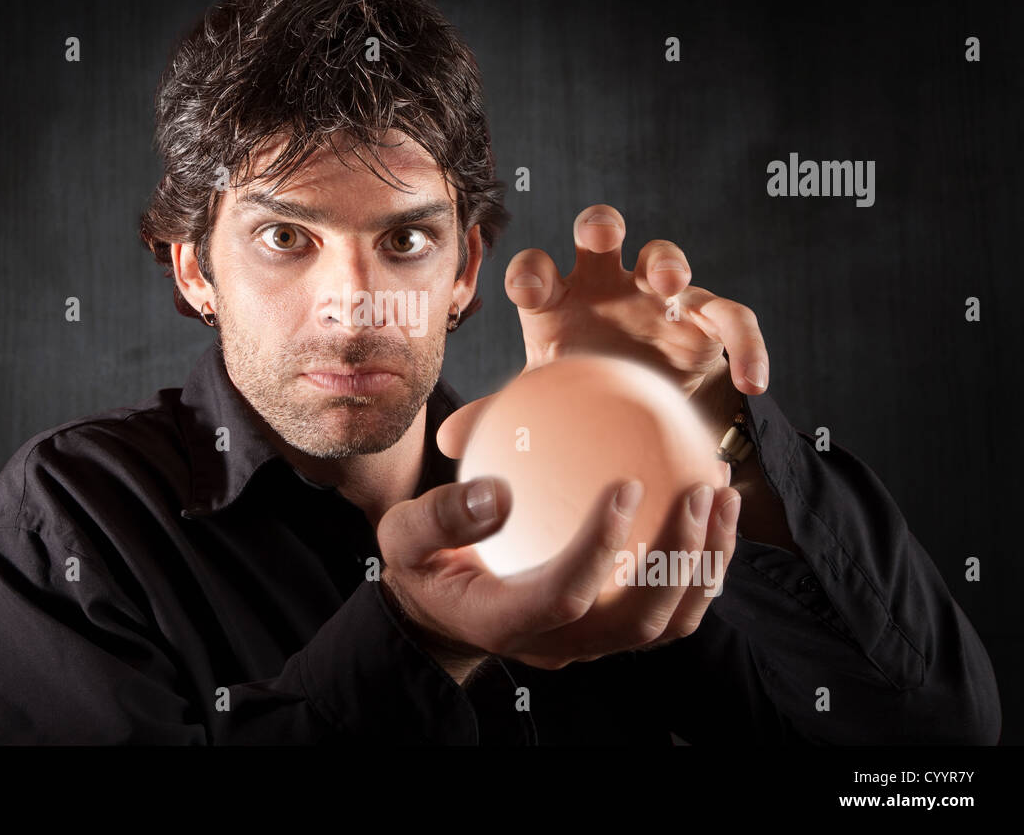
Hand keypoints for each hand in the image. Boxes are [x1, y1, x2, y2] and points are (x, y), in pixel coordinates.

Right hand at [377, 472, 740, 673]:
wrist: (441, 607)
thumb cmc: (424, 563)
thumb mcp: (406, 533)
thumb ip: (442, 515)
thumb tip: (499, 492)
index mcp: (505, 620)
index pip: (564, 595)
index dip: (600, 548)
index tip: (625, 485)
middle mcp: (558, 644)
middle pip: (636, 622)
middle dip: (679, 561)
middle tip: (700, 489)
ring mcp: (590, 644)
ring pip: (666, 626)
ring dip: (706, 566)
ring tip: (724, 496)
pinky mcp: (611, 632)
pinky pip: (671, 612)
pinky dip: (702, 567)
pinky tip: (714, 510)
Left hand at [439, 204, 767, 458]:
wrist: (650, 423)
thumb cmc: (585, 400)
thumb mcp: (546, 409)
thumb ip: (501, 419)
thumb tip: (445, 442)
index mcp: (557, 305)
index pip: (535, 272)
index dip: (530, 272)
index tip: (530, 291)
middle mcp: (606, 288)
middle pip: (600, 234)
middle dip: (599, 225)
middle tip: (600, 236)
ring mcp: (658, 299)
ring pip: (665, 256)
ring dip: (669, 260)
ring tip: (671, 285)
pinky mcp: (706, 323)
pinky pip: (733, 319)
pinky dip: (746, 345)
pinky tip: (753, 381)